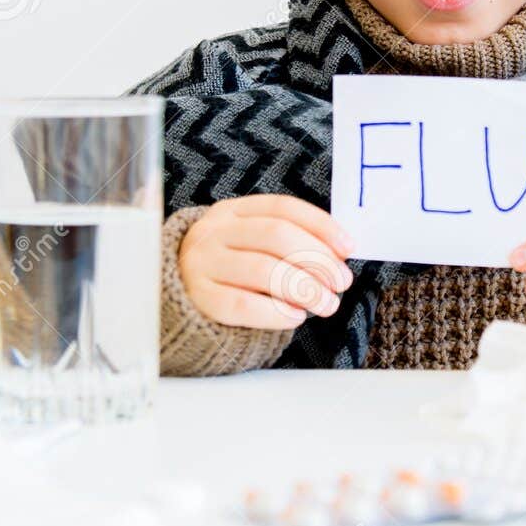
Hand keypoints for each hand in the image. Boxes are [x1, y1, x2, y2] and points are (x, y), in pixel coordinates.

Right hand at [178, 194, 355, 329]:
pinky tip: (295, 317)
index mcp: (233, 211)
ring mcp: (202, 262)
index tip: (348, 248)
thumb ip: (288, 244)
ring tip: (326, 304)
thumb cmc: (230, 272)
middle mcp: (214, 231)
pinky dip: (274, 312)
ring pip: (262, 269)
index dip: (321, 226)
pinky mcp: (197, 297)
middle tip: (340, 284)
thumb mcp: (251, 245)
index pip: (283, 208)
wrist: (176, 298)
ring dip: (303, 288)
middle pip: (276, 235)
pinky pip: (242, 304)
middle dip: (317, 260)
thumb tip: (338, 256)